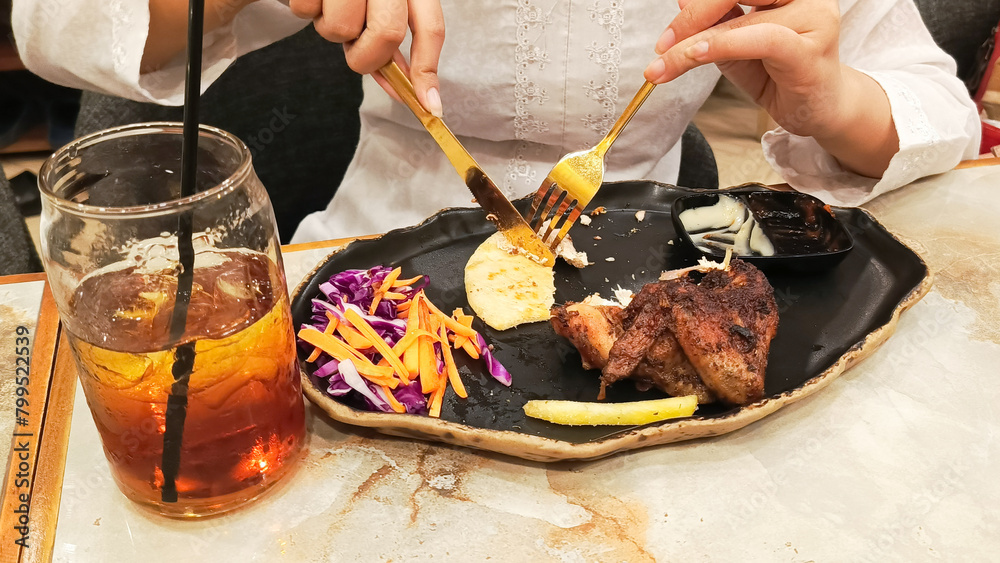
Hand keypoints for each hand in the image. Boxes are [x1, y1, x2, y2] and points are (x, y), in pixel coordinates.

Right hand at [289, 0, 444, 115]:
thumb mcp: (378, 8)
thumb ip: (391, 46)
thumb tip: (410, 91)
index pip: (431, 28)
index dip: (428, 71)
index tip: (428, 105)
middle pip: (387, 34)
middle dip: (368, 58)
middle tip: (357, 50)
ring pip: (341, 28)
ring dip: (332, 31)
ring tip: (332, 9)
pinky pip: (306, 10)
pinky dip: (307, 11)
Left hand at [644, 0, 897, 176]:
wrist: (819, 110)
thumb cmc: (782, 75)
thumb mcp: (738, 45)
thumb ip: (717, 23)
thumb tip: (682, 2)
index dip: (697, 4)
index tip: (667, 31)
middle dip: (692, 17)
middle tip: (663, 45)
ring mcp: (813, 20)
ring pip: (741, 20)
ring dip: (696, 43)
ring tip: (667, 63)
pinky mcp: (810, 51)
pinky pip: (761, 40)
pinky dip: (723, 45)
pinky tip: (696, 55)